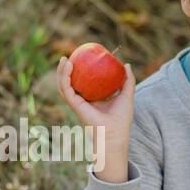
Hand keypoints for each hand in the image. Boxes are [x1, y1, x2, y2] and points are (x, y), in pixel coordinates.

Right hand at [56, 54, 134, 181]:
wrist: (115, 133)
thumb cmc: (122, 119)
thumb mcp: (127, 95)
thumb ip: (128, 81)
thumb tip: (126, 65)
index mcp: (92, 99)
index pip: (83, 83)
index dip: (80, 71)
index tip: (82, 58)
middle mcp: (83, 101)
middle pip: (70, 83)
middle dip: (65, 71)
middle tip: (70, 57)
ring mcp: (77, 103)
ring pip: (63, 85)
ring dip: (61, 72)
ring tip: (64, 59)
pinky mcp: (75, 104)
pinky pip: (66, 88)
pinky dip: (64, 77)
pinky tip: (68, 66)